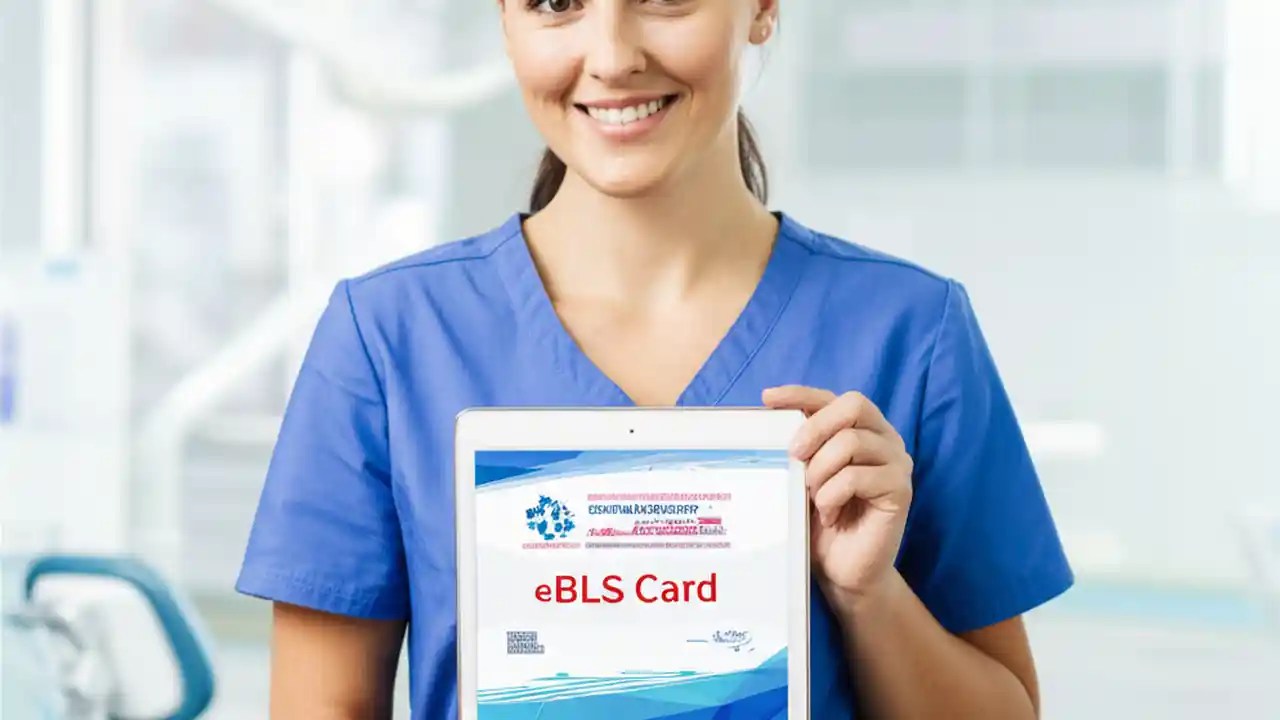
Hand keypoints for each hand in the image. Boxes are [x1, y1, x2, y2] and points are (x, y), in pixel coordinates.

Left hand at [763, 386, 913, 605]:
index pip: (832, 397)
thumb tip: (768, 421)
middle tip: (794, 456)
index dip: (800, 393)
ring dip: (820, 471)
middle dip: (815, 427)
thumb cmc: (821, 522)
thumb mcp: (803, 477)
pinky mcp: (900, 489)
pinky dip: (832, 496)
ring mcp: (896, 462)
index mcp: (861, 429)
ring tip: (814, 497)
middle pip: (853, 405)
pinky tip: (830, 514)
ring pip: (851, 442)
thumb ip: (798, 449)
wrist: (843, 571)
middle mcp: (884, 439)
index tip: (768, 399)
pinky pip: (856, 477)